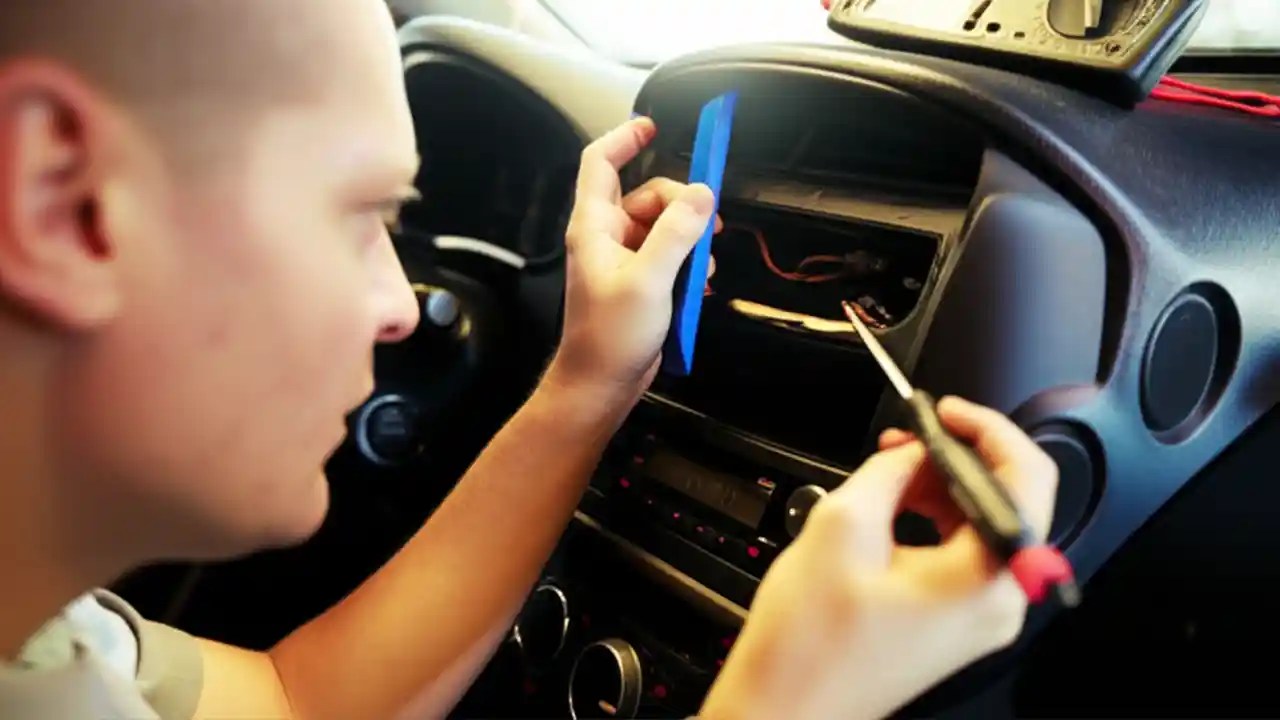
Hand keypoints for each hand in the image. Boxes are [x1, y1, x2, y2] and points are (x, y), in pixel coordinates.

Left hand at [547, 117, 721, 396]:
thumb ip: (676, 233)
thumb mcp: (648, 279)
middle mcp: (607, 237)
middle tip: (707, 224)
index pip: (601, 162)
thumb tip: (701, 195)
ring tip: (700, 267)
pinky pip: (670, 255)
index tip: (654, 126)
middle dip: (682, 204)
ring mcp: (624, 259)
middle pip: (649, 195)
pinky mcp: (641, 281)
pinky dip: (688, 263)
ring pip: (665, 226)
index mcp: (594, 227)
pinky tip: (695, 285)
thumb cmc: (609, 337)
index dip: (625, 138)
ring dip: (691, 239)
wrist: (602, 383)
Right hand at [700, 397, 1058, 719]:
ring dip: (940, 486)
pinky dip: (933, 519)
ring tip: (890, 468)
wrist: (785, 707)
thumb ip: (889, 471)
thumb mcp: (841, 526)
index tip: (946, 411)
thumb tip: (914, 448)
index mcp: (983, 578)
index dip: (988, 429)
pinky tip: (892, 505)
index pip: (1026, 477)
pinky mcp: (956, 624)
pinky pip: (962, 554)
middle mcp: (997, 602)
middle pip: (1006, 500)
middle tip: (908, 435)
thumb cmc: (808, 644)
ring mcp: (979, 617)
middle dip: (957, 457)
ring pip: (981, 524)